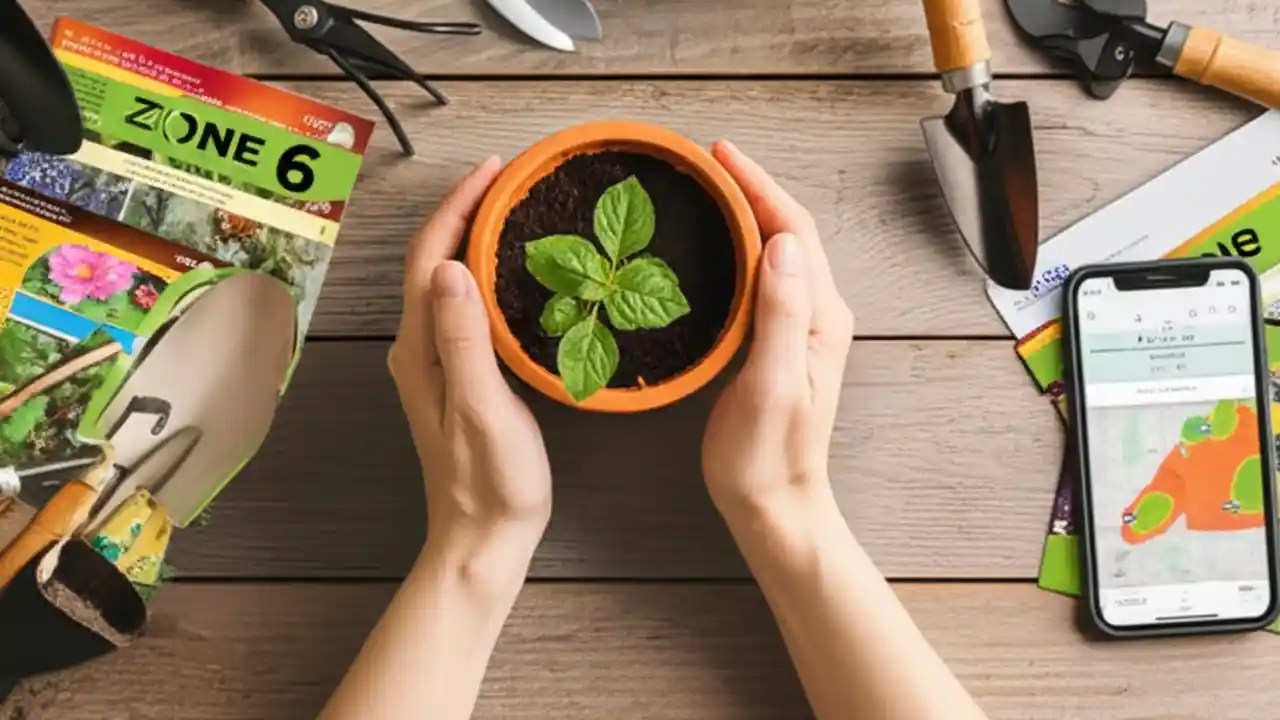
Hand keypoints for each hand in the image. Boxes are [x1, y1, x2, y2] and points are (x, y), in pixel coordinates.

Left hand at [388, 157, 552, 566]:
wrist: (483, 538)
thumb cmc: (490, 481)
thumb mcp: (482, 409)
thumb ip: (464, 341)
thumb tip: (450, 268)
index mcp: (420, 349)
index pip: (429, 258)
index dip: (457, 208)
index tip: (494, 171)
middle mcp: (418, 348)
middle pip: (432, 261)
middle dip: (465, 212)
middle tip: (511, 179)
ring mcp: (435, 362)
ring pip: (447, 280)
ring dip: (473, 238)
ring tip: (514, 209)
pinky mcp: (457, 374)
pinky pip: (463, 306)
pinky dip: (484, 273)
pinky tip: (513, 270)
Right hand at [702, 141, 854, 524]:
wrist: (774, 504)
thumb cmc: (767, 455)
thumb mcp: (772, 384)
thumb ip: (779, 313)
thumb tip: (779, 242)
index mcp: (820, 317)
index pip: (795, 230)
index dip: (759, 186)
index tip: (720, 154)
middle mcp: (817, 314)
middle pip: (790, 232)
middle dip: (752, 189)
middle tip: (706, 162)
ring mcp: (800, 328)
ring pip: (777, 251)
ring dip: (748, 213)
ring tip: (708, 189)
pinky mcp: (779, 343)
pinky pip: (764, 278)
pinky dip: (740, 248)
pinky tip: (715, 246)